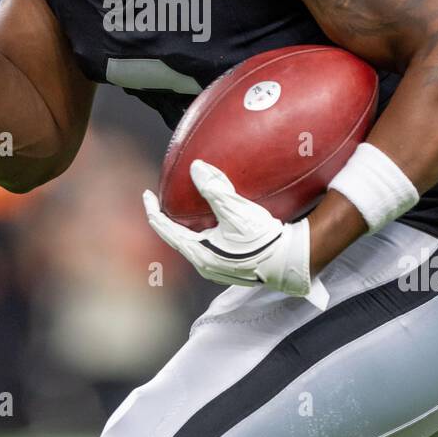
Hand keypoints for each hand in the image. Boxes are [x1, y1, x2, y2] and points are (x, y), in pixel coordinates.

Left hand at [143, 159, 328, 306]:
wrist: (290, 261)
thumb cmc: (262, 240)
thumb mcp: (236, 211)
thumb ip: (214, 189)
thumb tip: (195, 168)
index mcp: (198, 254)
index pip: (165, 230)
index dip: (153, 210)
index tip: (147, 194)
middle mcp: (204, 264)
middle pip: (178, 238)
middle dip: (171, 218)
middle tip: (166, 200)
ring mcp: (218, 268)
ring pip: (194, 242)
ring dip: (189, 225)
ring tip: (189, 207)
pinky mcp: (231, 266)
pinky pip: (209, 245)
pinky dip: (204, 230)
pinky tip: (214, 219)